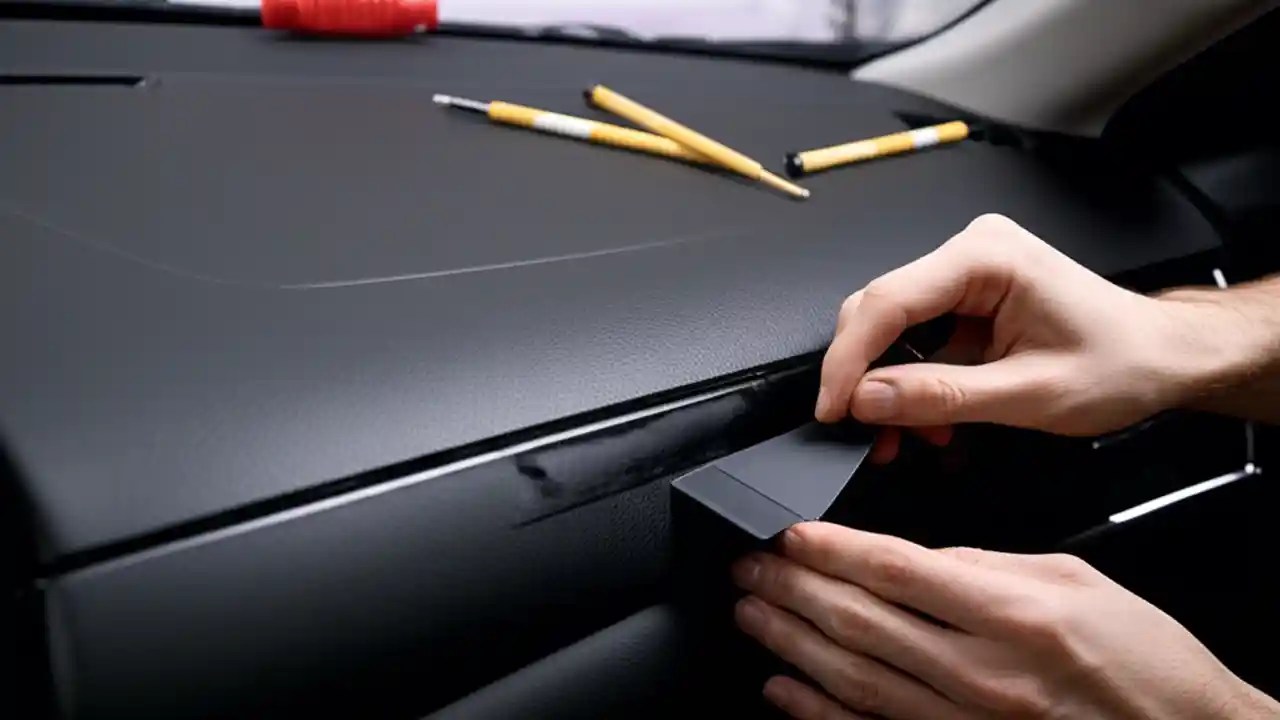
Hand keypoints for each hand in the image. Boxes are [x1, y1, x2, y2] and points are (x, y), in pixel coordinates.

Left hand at [732, 522, 1277, 719]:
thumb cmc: (1140, 659)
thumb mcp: (1072, 580)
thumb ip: (987, 565)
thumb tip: (913, 558)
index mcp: (1011, 614)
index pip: (895, 571)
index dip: (830, 550)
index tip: (788, 534)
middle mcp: (982, 674)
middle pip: (861, 622)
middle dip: (793, 590)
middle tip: (751, 569)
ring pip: (854, 678)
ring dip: (792, 644)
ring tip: (752, 614)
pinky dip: (819, 712)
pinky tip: (784, 689)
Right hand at [814, 214, 1223, 459]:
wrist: (1165, 358)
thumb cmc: (1122, 363)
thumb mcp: (1029, 394)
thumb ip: (941, 396)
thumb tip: (867, 399)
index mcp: (987, 257)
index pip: (889, 301)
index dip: (849, 359)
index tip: (831, 408)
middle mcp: (971, 252)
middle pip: (880, 311)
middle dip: (864, 378)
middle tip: (859, 432)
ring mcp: (967, 273)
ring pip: (892, 330)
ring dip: (888, 388)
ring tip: (903, 439)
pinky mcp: (968, 298)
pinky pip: (917, 340)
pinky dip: (912, 384)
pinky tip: (926, 423)